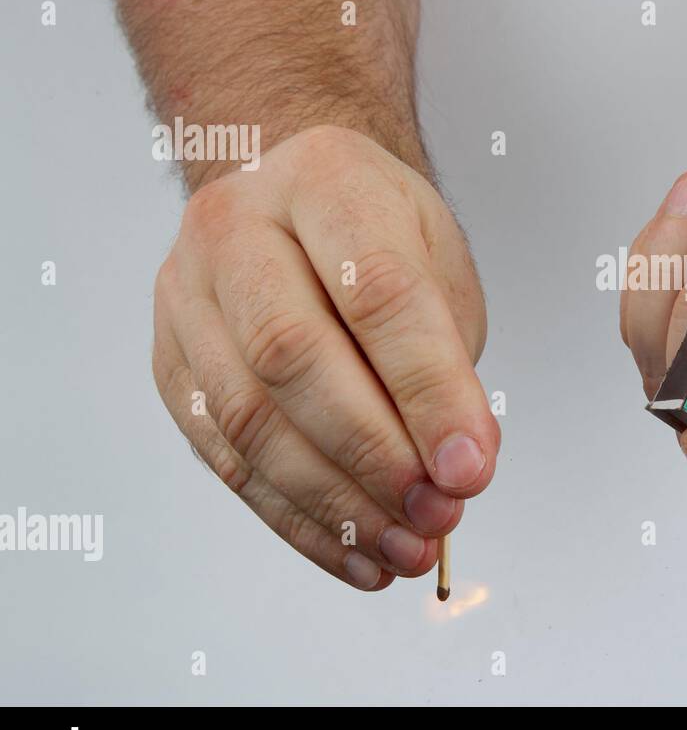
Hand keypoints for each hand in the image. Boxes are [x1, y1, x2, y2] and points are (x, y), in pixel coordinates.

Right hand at [152, 125, 499, 590]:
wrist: (291, 196)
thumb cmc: (377, 231)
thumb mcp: (436, 259)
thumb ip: (445, 353)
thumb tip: (456, 464)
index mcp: (323, 178)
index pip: (377, 291)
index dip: (428, 389)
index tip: (472, 465)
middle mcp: (235, 227)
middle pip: (292, 355)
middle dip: (374, 454)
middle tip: (440, 511)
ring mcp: (186, 295)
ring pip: (248, 418)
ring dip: (335, 503)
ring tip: (406, 548)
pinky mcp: (170, 363)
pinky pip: (225, 458)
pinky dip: (296, 519)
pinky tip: (355, 551)